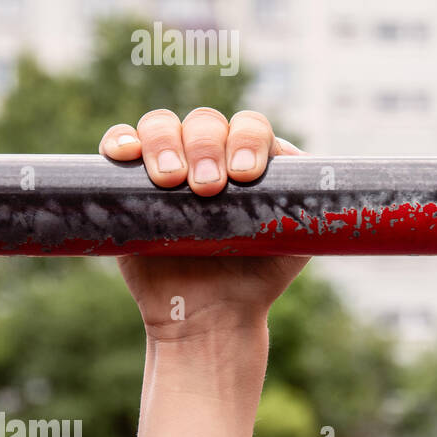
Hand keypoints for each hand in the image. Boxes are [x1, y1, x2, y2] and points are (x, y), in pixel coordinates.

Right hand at [99, 107, 307, 339]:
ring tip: (172, 180)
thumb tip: (316, 176)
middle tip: (208, 187)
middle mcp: (211, 154)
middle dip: (206, 146)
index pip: (250, 127)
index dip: (247, 140)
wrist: (212, 315)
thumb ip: (307, 203)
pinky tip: (126, 153)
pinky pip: (120, 145)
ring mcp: (169, 164)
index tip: (245, 176)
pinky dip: (121, 140)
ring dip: (165, 143)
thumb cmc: (259, 275)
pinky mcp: (128, 182)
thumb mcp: (297, 237)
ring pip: (163, 126)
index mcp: (253, 158)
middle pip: (206, 122)